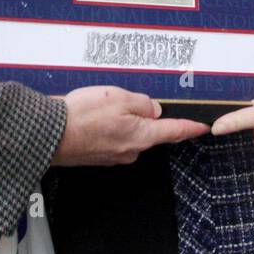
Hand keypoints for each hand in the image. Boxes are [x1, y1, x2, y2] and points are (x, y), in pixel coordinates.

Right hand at [52, 86, 208, 165]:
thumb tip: (154, 110)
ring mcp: (114, 155)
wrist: (50, 135)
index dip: (190, 128)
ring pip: (128, 133)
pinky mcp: (99, 155)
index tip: (203, 127)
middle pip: (148, 131)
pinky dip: (106, 127)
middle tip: (121, 100)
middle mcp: (131, 150)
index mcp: (141, 135)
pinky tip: (92, 117)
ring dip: (120, 120)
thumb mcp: (119, 97)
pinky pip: (111, 137)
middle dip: (142, 116)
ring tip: (99, 106)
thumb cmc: (82, 116)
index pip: (174, 131)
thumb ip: (142, 103)